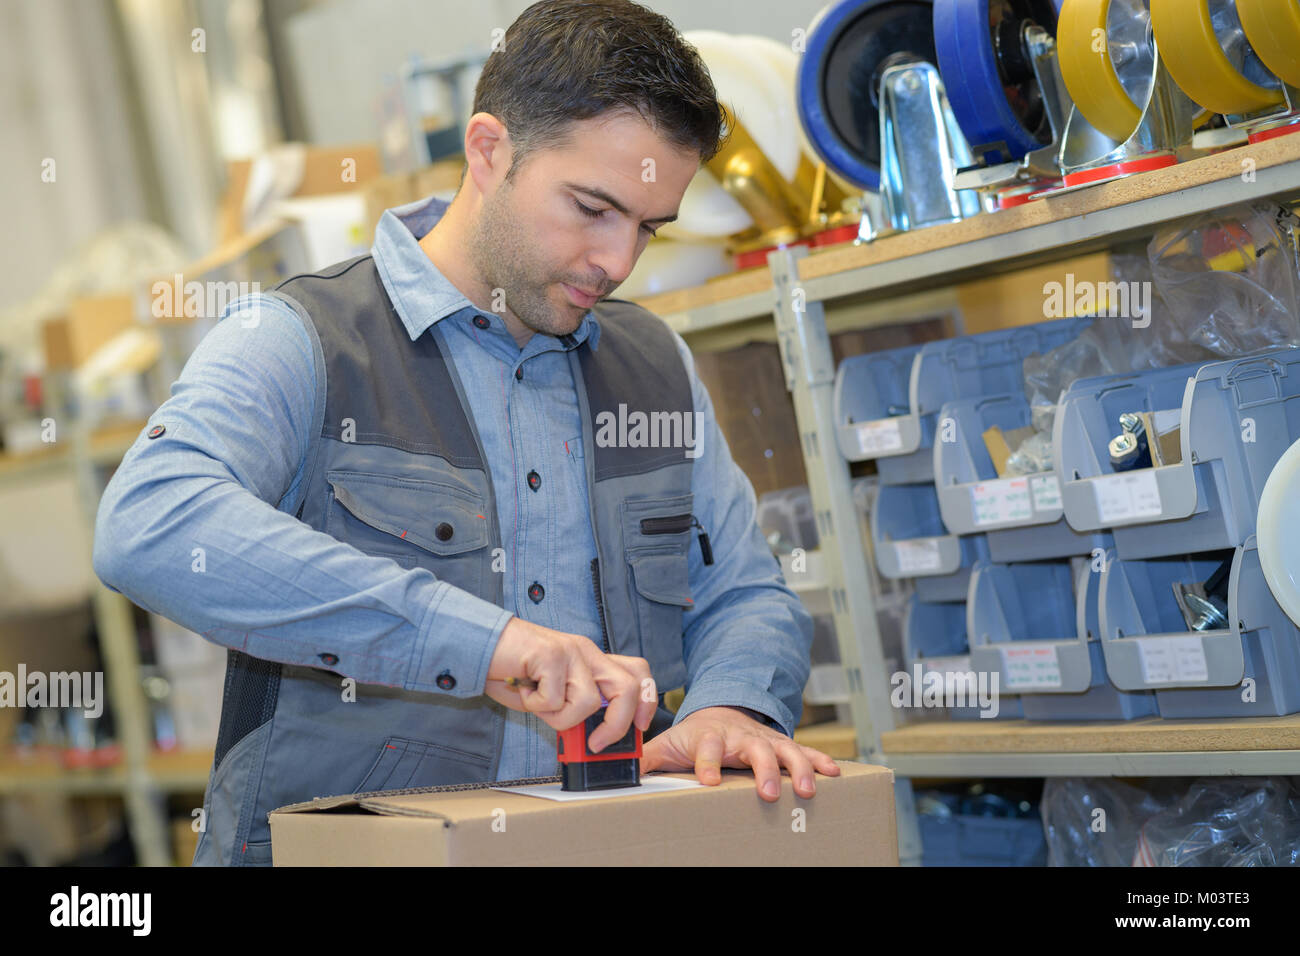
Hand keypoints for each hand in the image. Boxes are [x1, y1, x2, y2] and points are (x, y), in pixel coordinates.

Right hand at [484, 616, 657, 750]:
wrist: (479, 644)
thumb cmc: (511, 671)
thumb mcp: (552, 695)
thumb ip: (574, 708)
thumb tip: (593, 737)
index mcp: (591, 659)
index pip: (637, 673)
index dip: (646, 703)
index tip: (637, 729)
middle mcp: (586, 651)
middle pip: (628, 687)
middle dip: (617, 724)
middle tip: (595, 743)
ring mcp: (570, 651)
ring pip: (588, 701)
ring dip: (560, 717)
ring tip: (538, 704)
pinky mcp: (551, 654)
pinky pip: (555, 699)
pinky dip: (536, 706)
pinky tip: (524, 691)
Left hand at [641, 705, 839, 800]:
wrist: (721, 710)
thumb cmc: (694, 735)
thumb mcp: (670, 743)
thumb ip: (649, 758)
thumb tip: (623, 770)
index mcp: (709, 736)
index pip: (708, 747)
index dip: (708, 762)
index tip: (710, 780)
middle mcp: (740, 735)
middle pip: (754, 749)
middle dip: (764, 770)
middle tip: (770, 793)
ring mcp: (764, 738)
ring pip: (785, 749)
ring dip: (799, 768)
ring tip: (809, 790)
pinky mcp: (782, 743)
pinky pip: (805, 750)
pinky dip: (820, 761)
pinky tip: (835, 775)